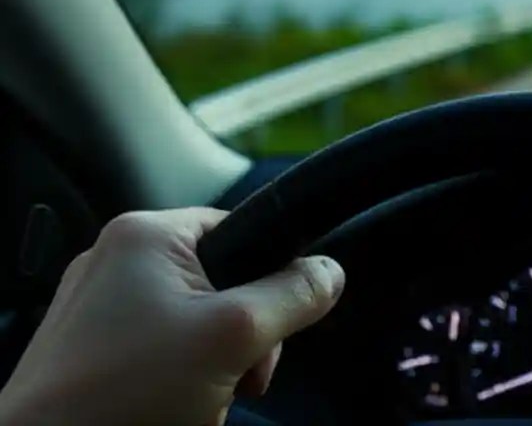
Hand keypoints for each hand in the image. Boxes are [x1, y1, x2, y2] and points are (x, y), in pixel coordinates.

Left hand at [0, 208, 344, 425]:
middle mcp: (118, 260)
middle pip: (225, 283)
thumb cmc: (122, 397)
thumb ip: (293, 295)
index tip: (267, 325)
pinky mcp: (94, 351)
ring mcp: (100, 308)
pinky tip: (175, 408)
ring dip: (216, 366)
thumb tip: (331, 272)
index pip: (243, 229)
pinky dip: (182, 382)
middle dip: (242, 338)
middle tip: (234, 375)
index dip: (269, 279)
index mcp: (146, 234)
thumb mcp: (234, 337)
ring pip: (198, 324)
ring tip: (198, 399)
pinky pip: (165, 353)